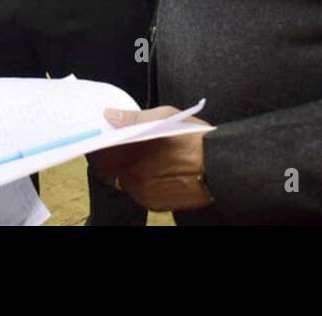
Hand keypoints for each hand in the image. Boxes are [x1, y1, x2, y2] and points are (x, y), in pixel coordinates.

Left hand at [89, 107, 213, 211]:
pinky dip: (143, 184)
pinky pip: (140, 194)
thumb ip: (133, 118)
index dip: (100, 149)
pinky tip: (157, 173)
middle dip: (114, 160)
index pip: (101, 155)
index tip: (103, 142)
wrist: (220, 167)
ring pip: (125, 182)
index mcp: (134, 152)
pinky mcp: (155, 205)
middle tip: (126, 150)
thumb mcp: (165, 117)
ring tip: (147, 160)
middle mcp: (135, 177)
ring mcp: (144, 194)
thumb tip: (110, 115)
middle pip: (110, 170)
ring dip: (129, 173)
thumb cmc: (195, 138)